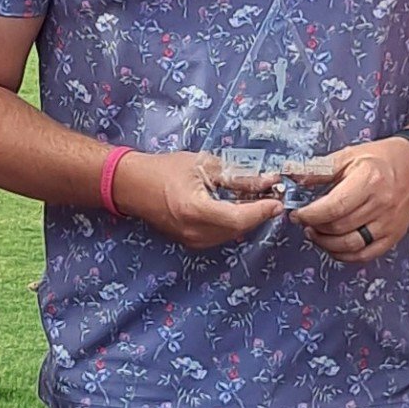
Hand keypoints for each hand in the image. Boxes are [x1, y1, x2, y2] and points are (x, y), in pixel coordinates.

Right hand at [116, 150, 280, 248]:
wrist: (131, 185)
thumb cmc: (165, 169)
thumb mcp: (204, 165)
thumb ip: (237, 176)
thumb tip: (267, 181)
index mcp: (195, 210)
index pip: (238, 218)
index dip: (261, 211)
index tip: (278, 201)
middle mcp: (194, 232)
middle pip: (237, 229)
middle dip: (257, 214)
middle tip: (271, 196)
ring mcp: (190, 241)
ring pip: (230, 234)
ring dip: (246, 219)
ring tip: (255, 199)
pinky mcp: (189, 242)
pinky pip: (219, 235)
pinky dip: (232, 223)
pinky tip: (235, 207)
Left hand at [290, 137, 408, 264]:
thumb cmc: (379, 159)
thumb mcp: (348, 155)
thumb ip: (318, 169)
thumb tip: (291, 177)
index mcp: (369, 180)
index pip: (334, 207)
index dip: (311, 214)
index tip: (297, 214)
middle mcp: (382, 204)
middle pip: (340, 227)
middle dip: (315, 227)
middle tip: (304, 221)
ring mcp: (389, 223)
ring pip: (351, 245)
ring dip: (326, 243)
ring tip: (314, 233)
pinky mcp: (393, 236)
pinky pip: (365, 255)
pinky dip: (344, 255)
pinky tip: (332, 245)